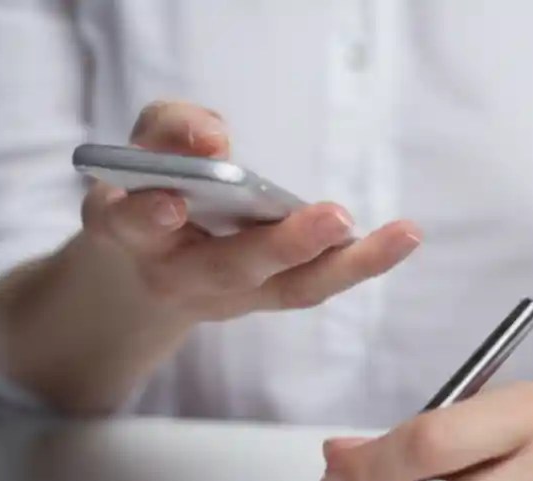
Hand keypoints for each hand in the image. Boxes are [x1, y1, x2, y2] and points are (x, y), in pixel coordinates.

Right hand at [78, 100, 420, 323]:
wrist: (150, 263)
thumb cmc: (152, 183)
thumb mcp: (147, 144)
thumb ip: (171, 131)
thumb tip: (212, 140)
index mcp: (130, 230)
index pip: (130, 225)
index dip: (148, 216)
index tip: (171, 203)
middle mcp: (178, 276)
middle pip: (230, 268)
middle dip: (283, 245)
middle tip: (334, 216)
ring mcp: (228, 296)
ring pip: (290, 289)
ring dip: (348, 264)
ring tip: (403, 234)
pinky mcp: (267, 298)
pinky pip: (314, 286)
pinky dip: (356, 264)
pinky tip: (399, 238)